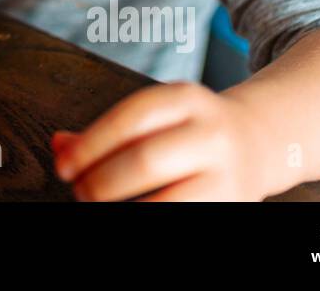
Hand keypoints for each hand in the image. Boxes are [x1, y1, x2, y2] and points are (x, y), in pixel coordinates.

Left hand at [51, 81, 274, 200]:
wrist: (259, 141)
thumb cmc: (188, 130)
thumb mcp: (155, 116)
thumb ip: (106, 131)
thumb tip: (60, 147)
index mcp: (186, 99)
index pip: (132, 117)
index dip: (92, 144)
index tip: (64, 166)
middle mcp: (212, 133)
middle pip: (147, 159)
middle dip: (104, 182)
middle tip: (81, 192)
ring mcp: (228, 173)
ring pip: (169, 200)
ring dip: (126, 210)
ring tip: (101, 208)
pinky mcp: (235, 205)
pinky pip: (184, 216)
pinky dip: (150, 219)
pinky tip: (132, 216)